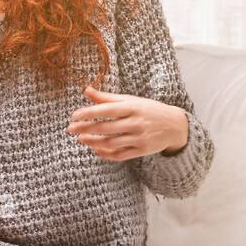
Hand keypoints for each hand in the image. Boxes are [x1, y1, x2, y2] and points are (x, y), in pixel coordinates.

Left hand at [67, 85, 188, 160]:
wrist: (175, 126)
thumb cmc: (148, 110)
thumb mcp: (131, 100)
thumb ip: (108, 97)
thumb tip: (86, 90)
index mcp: (133, 107)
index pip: (107, 110)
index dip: (89, 113)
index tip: (74, 115)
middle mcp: (136, 122)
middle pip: (106, 128)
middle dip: (85, 128)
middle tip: (70, 129)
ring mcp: (139, 138)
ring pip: (110, 143)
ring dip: (92, 142)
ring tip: (81, 138)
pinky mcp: (141, 150)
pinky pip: (119, 155)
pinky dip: (105, 154)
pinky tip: (95, 149)